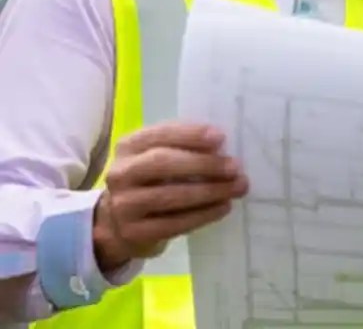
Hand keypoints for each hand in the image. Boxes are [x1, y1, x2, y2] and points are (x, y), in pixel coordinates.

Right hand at [93, 121, 248, 270]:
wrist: (120, 224)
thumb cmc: (151, 181)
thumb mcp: (157, 157)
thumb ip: (183, 148)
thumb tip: (223, 149)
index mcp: (128, 146)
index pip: (158, 134)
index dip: (190, 135)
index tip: (220, 138)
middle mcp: (120, 173)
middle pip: (162, 162)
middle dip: (203, 164)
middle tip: (235, 167)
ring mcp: (123, 205)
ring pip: (169, 195)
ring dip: (209, 191)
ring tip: (237, 187)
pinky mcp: (133, 233)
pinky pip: (173, 223)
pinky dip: (203, 214)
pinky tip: (223, 207)